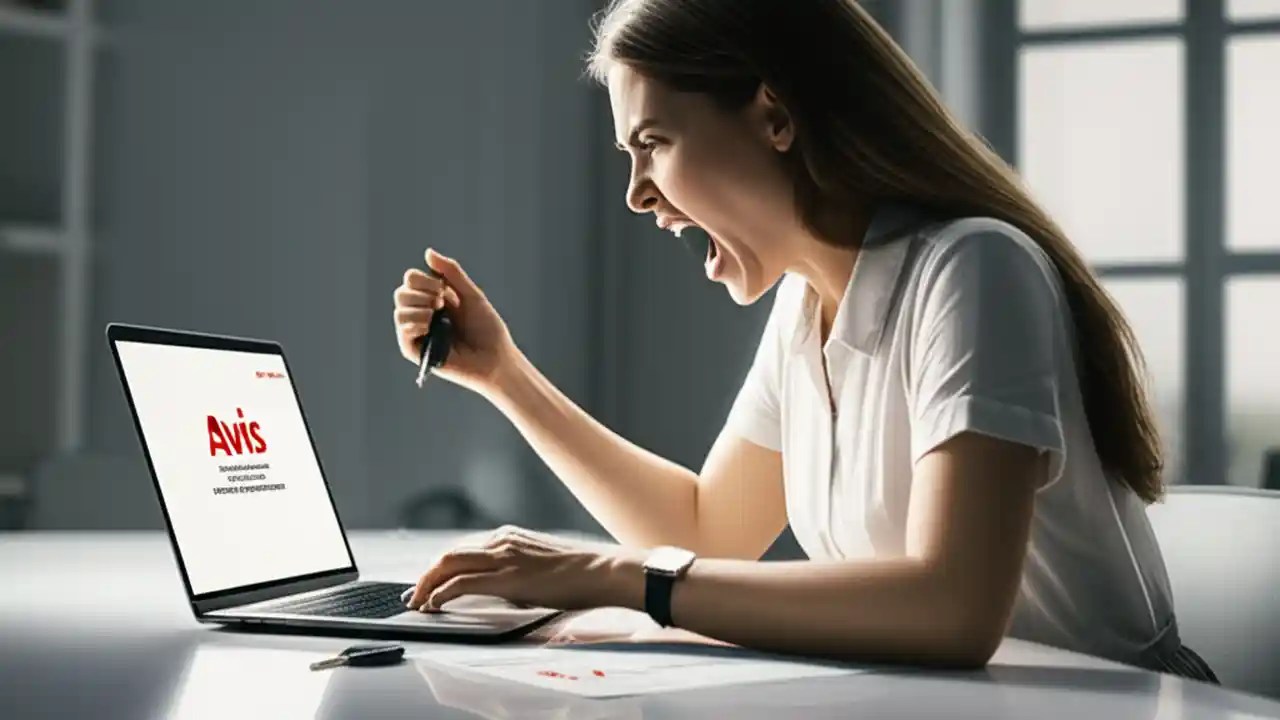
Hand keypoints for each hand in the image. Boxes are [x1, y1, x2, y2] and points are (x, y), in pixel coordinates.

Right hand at [393, 248, 517, 395]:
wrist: (496, 359)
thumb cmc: (488, 329)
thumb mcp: (471, 295)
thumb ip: (451, 273)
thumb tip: (428, 252)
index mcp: (434, 300)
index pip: (411, 281)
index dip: (423, 280)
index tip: (446, 290)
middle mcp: (423, 316)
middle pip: (401, 294)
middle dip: (421, 294)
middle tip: (442, 304)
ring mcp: (419, 335)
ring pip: (399, 312)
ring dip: (419, 309)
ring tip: (437, 317)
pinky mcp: (418, 353)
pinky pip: (403, 333)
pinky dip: (414, 324)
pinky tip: (428, 326)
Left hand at [404, 525, 643, 612]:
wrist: (600, 570)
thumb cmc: (579, 572)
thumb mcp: (539, 563)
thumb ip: (516, 569)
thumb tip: (501, 588)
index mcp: (508, 537)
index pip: (463, 549)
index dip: (441, 567)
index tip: (430, 582)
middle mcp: (501, 542)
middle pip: (448, 554)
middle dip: (426, 574)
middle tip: (415, 594)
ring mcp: (503, 557)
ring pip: (448, 564)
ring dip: (427, 583)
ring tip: (418, 601)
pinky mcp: (506, 577)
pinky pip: (461, 582)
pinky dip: (441, 593)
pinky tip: (434, 605)